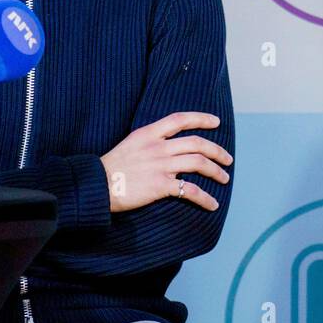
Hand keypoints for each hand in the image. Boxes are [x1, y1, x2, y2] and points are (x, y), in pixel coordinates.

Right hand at [100, 112, 232, 212]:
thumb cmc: (110, 167)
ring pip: (198, 162)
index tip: (216, 122)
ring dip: (216, 170)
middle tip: (227, 159)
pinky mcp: (160, 185)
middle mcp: (157, 147)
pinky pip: (190, 190)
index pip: (180, 119)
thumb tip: (169, 146)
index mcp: (148, 133)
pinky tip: (212, 204)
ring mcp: (160, 165)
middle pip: (196, 143)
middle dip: (217, 150)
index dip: (201, 118)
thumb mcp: (130, 144)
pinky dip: (205, 198)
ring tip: (224, 177)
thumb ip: (150, 141)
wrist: (95, 185)